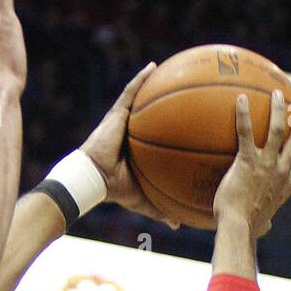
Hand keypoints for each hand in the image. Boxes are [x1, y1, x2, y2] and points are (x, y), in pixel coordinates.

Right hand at [80, 64, 179, 228]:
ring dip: (156, 83)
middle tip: (192, 91)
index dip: (175, 127)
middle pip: (154, 113)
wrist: (95, 179)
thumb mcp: (144, 199)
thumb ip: (161, 209)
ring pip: (143, 97)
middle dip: (170, 101)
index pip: (160, 134)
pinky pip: (131, 92)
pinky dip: (141, 79)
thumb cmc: (116, 189)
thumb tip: (178, 223)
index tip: (195, 121)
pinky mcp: (117, 114)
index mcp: (142, 148)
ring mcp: (125, 120)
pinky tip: (153, 67)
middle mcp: (135, 131)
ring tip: (175, 70)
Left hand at [212, 90, 290, 237]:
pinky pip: (246, 132)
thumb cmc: (245, 230)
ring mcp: (266, 165)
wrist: (238, 229)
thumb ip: (264, 222)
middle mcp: (281, 172)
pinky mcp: (248, 162)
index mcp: (286, 186)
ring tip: (277, 93)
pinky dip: (244, 114)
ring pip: (278, 130)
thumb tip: (264, 228)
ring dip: (279, 109)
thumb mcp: (260, 225)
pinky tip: (241, 99)